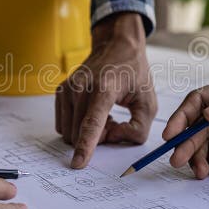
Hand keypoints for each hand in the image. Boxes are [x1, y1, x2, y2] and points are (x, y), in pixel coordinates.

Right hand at [55, 13, 157, 168]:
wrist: (116, 45)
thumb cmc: (134, 73)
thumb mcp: (148, 102)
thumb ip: (137, 129)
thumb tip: (112, 139)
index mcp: (105, 88)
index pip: (92, 123)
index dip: (85, 146)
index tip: (77, 164)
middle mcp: (81, 87)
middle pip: (80, 132)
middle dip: (96, 139)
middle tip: (115, 122)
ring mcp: (68, 88)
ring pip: (70, 131)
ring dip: (87, 133)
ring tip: (105, 115)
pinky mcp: (60, 91)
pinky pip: (64, 124)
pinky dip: (78, 126)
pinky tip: (93, 112)